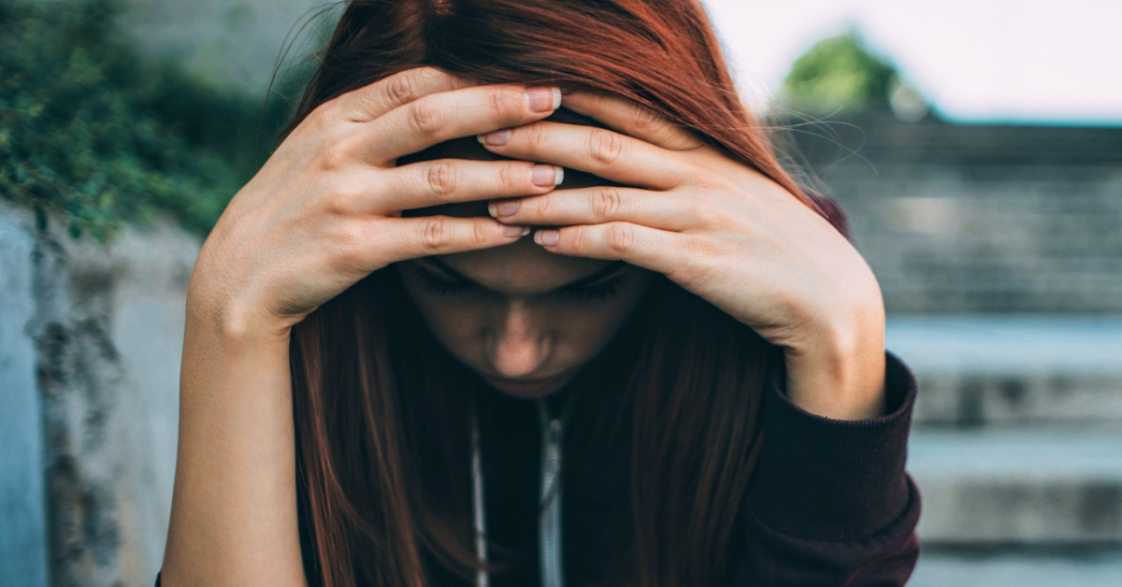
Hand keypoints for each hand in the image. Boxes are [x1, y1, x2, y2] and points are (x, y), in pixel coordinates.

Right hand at [188, 67, 565, 339]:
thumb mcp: (317, 149)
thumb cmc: (292, 207)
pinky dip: (477, 233)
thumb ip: (370, 122)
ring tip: (552, 174)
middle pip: (432, 116)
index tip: (525, 73)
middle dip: (498, 105)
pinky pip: (430, 237)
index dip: (473, 76)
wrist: (238, 275)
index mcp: (335, 119)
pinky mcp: (355, 249)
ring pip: (440, 178)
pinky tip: (515, 231)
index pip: (413, 82)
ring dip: (502, 175)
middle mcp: (340, 151)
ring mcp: (346, 199)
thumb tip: (441, 92)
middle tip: (554, 100)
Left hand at [476, 89, 886, 418]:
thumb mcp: (737, 192)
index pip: (628, 109)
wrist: (829, 298)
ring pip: (603, 196)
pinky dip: (577, 243)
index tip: (519, 90)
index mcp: (705, 151)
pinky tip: (542, 245)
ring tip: (494, 199)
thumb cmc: (776, 247)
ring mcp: (698, 215)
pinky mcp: (696, 261)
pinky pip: (623, 245)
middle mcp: (698, 174)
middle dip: (537, 136)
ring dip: (543, 198)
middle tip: (481, 131)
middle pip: (602, 144)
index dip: (570, 97)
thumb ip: (690, 171)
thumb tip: (640, 160)